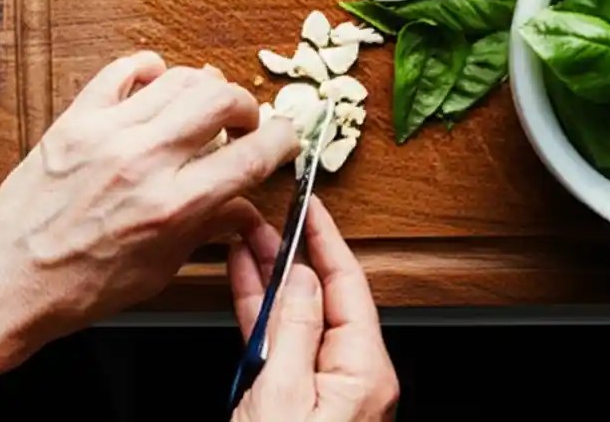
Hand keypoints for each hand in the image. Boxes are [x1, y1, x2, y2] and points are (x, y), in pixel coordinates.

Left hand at [0, 51, 299, 343]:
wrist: (7, 282)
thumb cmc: (78, 286)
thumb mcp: (158, 269)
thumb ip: (206, 229)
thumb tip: (243, 208)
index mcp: (172, 207)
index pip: (250, 155)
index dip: (282, 140)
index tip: (285, 138)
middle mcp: (143, 162)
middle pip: (221, 99)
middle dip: (246, 107)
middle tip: (244, 123)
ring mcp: (106, 134)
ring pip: (179, 78)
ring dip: (204, 87)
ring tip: (203, 107)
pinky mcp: (74, 120)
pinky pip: (122, 70)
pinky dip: (149, 69)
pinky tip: (156, 84)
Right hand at [230, 196, 398, 421]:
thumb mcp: (283, 397)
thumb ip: (293, 333)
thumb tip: (300, 280)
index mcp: (363, 373)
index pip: (347, 285)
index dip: (326, 240)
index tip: (309, 207)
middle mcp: (353, 379)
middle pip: (323, 298)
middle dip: (291, 255)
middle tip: (265, 221)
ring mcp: (326, 391)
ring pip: (297, 320)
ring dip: (270, 281)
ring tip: (246, 242)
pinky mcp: (300, 404)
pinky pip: (283, 348)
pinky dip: (261, 317)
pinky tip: (245, 287)